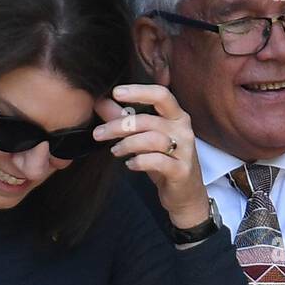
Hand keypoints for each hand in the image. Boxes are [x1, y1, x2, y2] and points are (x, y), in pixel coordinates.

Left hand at [93, 84, 209, 227]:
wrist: (186, 194)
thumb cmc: (164, 162)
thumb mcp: (144, 139)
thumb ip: (124, 119)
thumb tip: (101, 102)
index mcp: (176, 116)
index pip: (160, 95)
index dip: (139, 91)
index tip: (116, 92)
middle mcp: (183, 129)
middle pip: (148, 120)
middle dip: (119, 125)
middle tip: (99, 133)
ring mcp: (185, 150)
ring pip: (152, 139)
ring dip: (127, 144)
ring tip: (115, 151)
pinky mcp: (181, 170)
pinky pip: (157, 161)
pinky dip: (139, 161)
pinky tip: (130, 164)